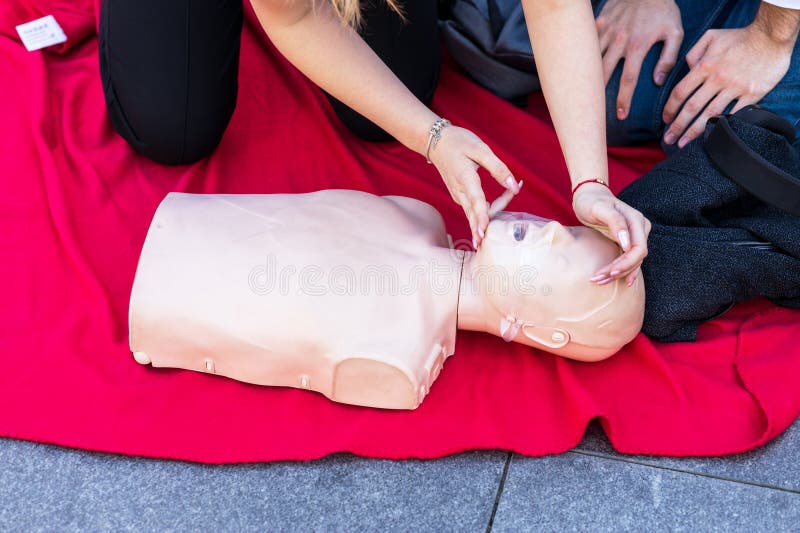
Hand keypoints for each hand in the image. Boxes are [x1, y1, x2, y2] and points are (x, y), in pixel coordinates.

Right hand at [428, 126, 519, 247]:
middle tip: (485, 240)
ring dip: (484, 220)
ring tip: (494, 222)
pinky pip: (472, 209)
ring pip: (472, 214)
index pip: (475, 201)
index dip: (481, 217)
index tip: (483, 233)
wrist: (435, 142)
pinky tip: (493, 211)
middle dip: (480, 228)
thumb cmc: (458, 142)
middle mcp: (459, 191)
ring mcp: (457, 195)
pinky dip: (482, 212)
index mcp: (464, 178)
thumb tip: (515, 186)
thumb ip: (498, 168)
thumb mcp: (480, 149)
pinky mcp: (459, 196)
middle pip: (472, 214)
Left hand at [572, 183, 650, 285]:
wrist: (590, 196)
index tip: (610, 271)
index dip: (626, 263)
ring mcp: (636, 236)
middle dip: (620, 271)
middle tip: (599, 279)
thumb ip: (615, 221)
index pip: (638, 248)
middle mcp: (640, 228)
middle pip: (637, 257)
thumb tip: (627, 243)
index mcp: (635, 220)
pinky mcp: (628, 242)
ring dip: (619, 274)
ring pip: (634, 261)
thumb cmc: (592, 201)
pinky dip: (622, 271)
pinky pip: (630, 259)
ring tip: (600, 281)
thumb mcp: (599, 208)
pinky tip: (619, 281)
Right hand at [596, 0, 682, 119]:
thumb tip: (658, 81)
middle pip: (605, 74)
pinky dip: (585, 56)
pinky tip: (581, 68)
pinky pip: (588, 42)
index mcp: (638, 46)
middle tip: (597, 110)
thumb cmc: (663, 10)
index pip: (628, 79)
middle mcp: (619, 41)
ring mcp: (607, 31)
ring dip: (588, 77)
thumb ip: (668, 58)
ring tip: (585, 92)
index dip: (623, 99)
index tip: (620, 114)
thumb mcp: (675, 32)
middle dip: (600, 94)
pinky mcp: (599, 23)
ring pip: (592, 59)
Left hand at [662, 26, 793, 147]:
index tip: (665, 120)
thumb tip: (686, 70)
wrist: (772, 36)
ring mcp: (735, 87)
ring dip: (695, 132)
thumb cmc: (740, 37)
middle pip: (692, 107)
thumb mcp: (711, 36)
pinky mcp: (752, 93)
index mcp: (705, 66)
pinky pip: (735, 114)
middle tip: (668, 139)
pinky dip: (723, 126)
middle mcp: (717, 79)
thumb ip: (694, 53)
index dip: (670, 109)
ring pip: (710, 115)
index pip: (680, 92)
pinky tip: (712, 136)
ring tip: (684, 144)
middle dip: (678, 126)